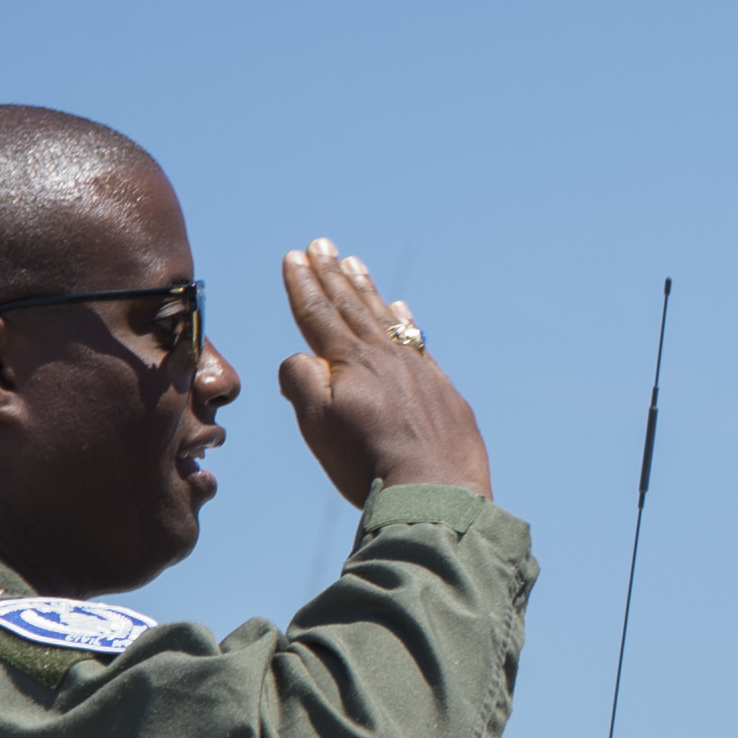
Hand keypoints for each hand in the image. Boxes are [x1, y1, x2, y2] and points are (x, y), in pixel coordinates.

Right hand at [276, 240, 491, 505]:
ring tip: (354, 263)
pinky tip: (402, 310)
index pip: (318, 313)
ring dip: (366, 290)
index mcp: (350, 361)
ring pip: (386, 318)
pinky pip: (418, 341)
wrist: (434, 493)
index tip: (293, 257)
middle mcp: (386, 356)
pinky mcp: (444, 393)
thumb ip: (301, 379)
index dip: (302, 284)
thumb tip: (301, 356)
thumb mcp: (317, 424)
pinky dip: (404, 321)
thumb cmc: (368, 463)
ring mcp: (419, 371)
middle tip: (320, 245)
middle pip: (352, 306)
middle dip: (332, 275)